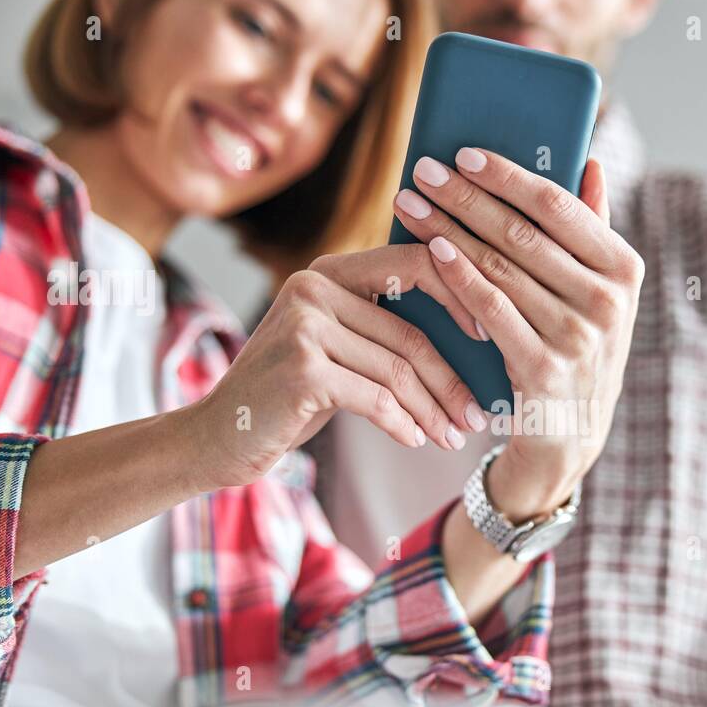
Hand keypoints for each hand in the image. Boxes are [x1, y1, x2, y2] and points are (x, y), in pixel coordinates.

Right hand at [192, 246, 486, 488]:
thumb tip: (471, 335)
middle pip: (410, 333)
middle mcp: (312, 288)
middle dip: (452, 381)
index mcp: (327, 273)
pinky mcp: (302, 369)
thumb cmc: (287, 397)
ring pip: (398, 370)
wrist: (217, 436)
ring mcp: (304, 326)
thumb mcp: (334, 350)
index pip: (413, 264)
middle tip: (478, 415)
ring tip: (453, 437)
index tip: (489, 337)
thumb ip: (380, 330)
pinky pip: (376, 398)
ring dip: (433, 411)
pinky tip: (416, 441)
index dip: (460, 296)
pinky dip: (402, 424)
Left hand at [393, 148, 643, 518]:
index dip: (508, 176)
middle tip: (421, 169)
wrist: (571, 433)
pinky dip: (458, 277)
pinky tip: (429, 251)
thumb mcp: (599, 292)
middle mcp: (607, 303)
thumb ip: (594, 229)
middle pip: (522, 234)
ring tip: (409, 205)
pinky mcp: (543, 370)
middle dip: (464, 196)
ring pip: (499, 268)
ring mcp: (577, 339)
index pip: (559, 207)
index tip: (464, 152)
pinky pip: (491, 310)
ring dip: (447, 230)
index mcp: (624, 270)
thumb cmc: (578, 346)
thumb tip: (588, 162)